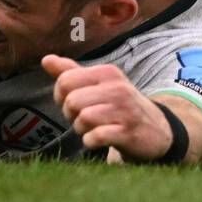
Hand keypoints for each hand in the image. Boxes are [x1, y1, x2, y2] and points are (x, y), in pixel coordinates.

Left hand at [43, 55, 172, 162]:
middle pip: (71, 101)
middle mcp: (116, 88)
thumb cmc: (119, 105)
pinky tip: (98, 139)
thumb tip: (45, 60)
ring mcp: (124, 110)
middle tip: (84, 118)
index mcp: (106, 73)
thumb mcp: (98, 84)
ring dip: (81, 129)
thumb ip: (71, 72)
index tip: (73, 103)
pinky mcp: (128, 133)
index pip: (65, 80)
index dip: (60, 96)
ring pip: (83, 119)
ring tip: (93, 128)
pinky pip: (96, 137)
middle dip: (71, 115)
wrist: (156, 130)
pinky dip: (91, 141)